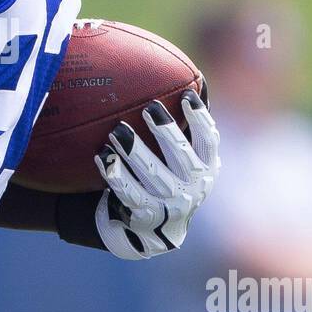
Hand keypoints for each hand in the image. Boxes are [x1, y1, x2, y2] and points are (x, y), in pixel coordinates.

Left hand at [93, 88, 219, 259]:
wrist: (156, 231)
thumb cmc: (171, 178)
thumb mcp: (187, 159)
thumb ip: (189, 128)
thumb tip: (193, 80)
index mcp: (207, 167)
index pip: (209, 140)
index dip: (200, 118)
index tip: (187, 94)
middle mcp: (193, 188)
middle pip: (182, 157)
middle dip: (166, 132)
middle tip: (150, 107)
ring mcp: (169, 204)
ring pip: (152, 175)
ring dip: (135, 151)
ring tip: (118, 130)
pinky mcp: (145, 216)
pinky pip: (127, 192)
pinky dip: (115, 173)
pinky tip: (103, 155)